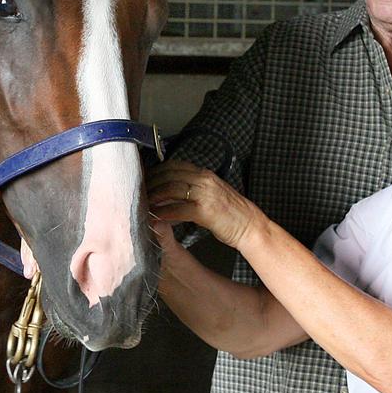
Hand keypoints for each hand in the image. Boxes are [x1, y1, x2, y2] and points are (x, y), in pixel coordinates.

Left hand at [146, 160, 266, 248]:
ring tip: (143, 204)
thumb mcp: (214, 193)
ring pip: (171, 189)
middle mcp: (205, 180)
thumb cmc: (233, 213)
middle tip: (140, 191)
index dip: (157, 171)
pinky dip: (163, 213)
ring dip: (154, 196)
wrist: (251, 227)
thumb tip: (174, 190)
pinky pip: (178, 209)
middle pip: (169, 175)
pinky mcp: (205, 211)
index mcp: (206, 174)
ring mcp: (205, 195)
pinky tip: (155, 218)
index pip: (175, 165)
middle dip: (151, 182)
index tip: (146, 178)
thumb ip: (196, 188)